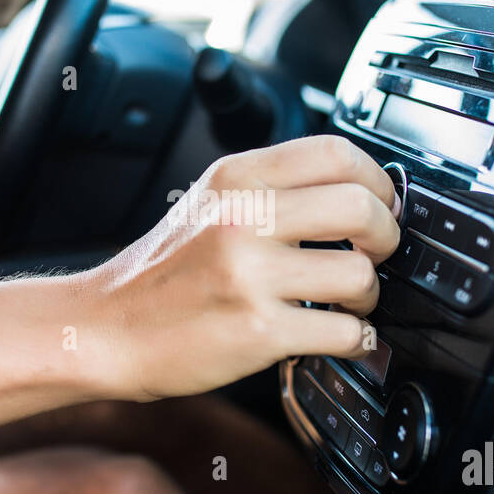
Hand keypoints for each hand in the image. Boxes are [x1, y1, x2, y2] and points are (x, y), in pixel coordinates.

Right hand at [82, 135, 402, 400]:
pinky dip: (355, 339)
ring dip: (369, 295)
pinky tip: (339, 336)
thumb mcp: (208, 202)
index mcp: (236, 179)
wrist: (106, 330)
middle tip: (377, 253)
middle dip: (387, 236)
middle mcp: (243, 219)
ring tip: (348, 303)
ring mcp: (250, 275)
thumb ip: (270, 188)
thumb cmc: (160, 274)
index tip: (381, 203)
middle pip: (362, 208)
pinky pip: (343, 332)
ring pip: (360, 274)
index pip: (336, 153)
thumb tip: (351, 190)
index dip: (377, 180)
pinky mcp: (258, 330)